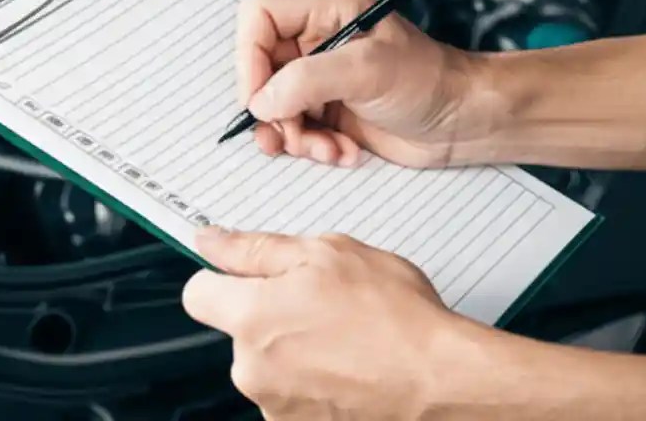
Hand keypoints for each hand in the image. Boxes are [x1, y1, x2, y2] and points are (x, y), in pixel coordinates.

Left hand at [183, 227, 481, 419]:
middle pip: (238, 331)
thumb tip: (208, 242)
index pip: (198, 293)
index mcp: (250, 317)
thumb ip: (256, 248)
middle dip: (269, 316)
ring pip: (267, 366)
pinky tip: (352, 371)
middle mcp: (251, 369)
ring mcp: (275, 407)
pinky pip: (292, 397)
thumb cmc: (396, 315)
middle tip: (322, 305)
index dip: (224, 279)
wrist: (446, 381)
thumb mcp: (326, 254)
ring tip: (346, 342)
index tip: (251, 277)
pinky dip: (314, 385)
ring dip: (293, 353)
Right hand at [236, 0, 489, 167]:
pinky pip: (295, 131)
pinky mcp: (327, 111)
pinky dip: (311, 148)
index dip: (248, 57)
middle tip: (286, 133)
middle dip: (272, 108)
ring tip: (324, 148)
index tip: (258, 97)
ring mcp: (320, 78)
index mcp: (326, 11)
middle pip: (260, 69)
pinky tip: (341, 152)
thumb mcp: (366, 71)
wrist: (463, 122)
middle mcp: (317, 41)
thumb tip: (261, 101)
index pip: (259, 19)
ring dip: (293, 136)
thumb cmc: (429, 81)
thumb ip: (307, 80)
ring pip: (273, 106)